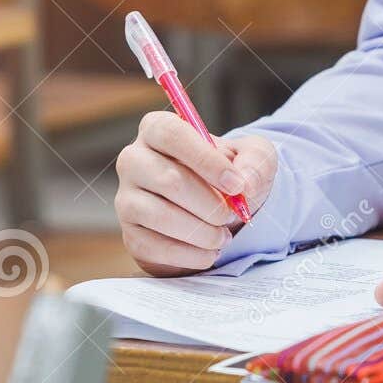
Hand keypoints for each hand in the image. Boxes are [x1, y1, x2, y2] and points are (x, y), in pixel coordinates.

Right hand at [115, 112, 276, 276]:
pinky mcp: (130, 232)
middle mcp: (133, 159)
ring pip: (160, 216)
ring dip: (201, 231)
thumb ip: (256, 162)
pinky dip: (189, 254)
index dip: (205, 161)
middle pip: (168, 180)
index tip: (236, 185)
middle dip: (209, 204)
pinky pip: (153, 246)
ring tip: (222, 236)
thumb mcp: (253, 159)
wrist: (215, 212)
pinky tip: (209, 252)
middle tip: (231, 215)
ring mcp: (126, 197)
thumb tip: (245, 183)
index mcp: (157, 129)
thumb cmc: (228, 176)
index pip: (171, 135)